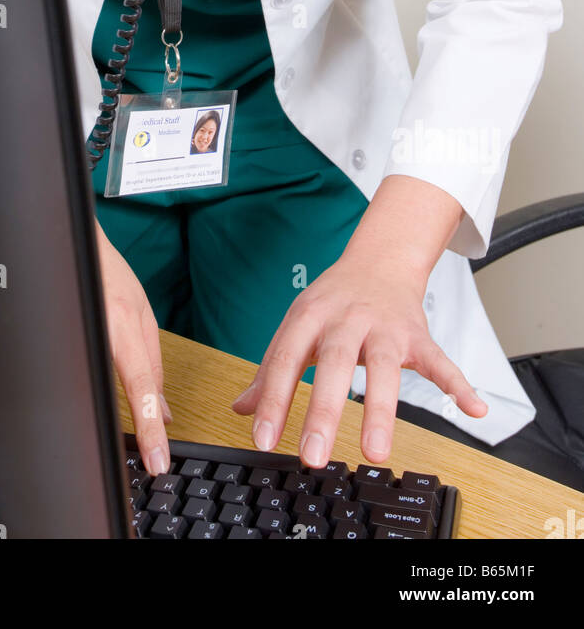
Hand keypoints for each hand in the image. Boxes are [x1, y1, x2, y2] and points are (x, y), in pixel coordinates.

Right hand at [95, 220, 171, 474]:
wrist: (73, 249)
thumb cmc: (108, 274)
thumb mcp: (142, 314)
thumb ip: (153, 364)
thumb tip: (162, 411)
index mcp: (122, 326)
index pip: (140, 387)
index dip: (148, 428)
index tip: (156, 459)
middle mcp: (98, 334)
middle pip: (117, 396)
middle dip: (137, 423)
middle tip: (150, 450)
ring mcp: (76, 340)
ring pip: (97, 392)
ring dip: (114, 405)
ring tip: (129, 415)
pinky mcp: (60, 346)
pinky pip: (80, 379)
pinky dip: (94, 391)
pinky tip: (99, 393)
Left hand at [231, 250, 488, 468]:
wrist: (379, 261)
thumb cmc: (333, 300)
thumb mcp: (297, 325)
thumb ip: (272, 370)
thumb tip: (242, 410)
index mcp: (311, 316)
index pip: (286, 358)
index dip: (273, 400)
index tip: (263, 440)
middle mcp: (348, 319)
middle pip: (335, 363)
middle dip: (323, 410)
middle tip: (313, 455)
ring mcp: (386, 327)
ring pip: (385, 368)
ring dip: (380, 410)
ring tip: (375, 452)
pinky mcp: (418, 336)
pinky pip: (440, 362)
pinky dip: (458, 384)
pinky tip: (474, 408)